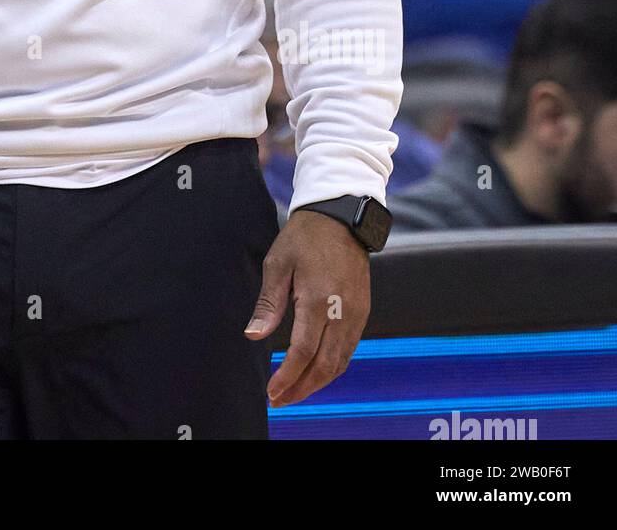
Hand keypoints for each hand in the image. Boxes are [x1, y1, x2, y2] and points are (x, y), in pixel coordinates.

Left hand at [244, 208, 370, 407]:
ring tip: (295, 391)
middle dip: (302, 388)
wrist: (340, 217)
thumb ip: (268, 303)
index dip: (287, 377)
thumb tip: (254, 335)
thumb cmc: (304, 238)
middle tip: (281, 399)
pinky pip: (349, 349)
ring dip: (318, 382)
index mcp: (317, 299)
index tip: (272, 392)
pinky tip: (316, 370)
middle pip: (325, 366)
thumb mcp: (278, 264)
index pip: (303, 352)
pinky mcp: (363, 311)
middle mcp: (342, 311)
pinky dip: (332, 367)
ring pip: (340, 362)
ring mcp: (356, 313)